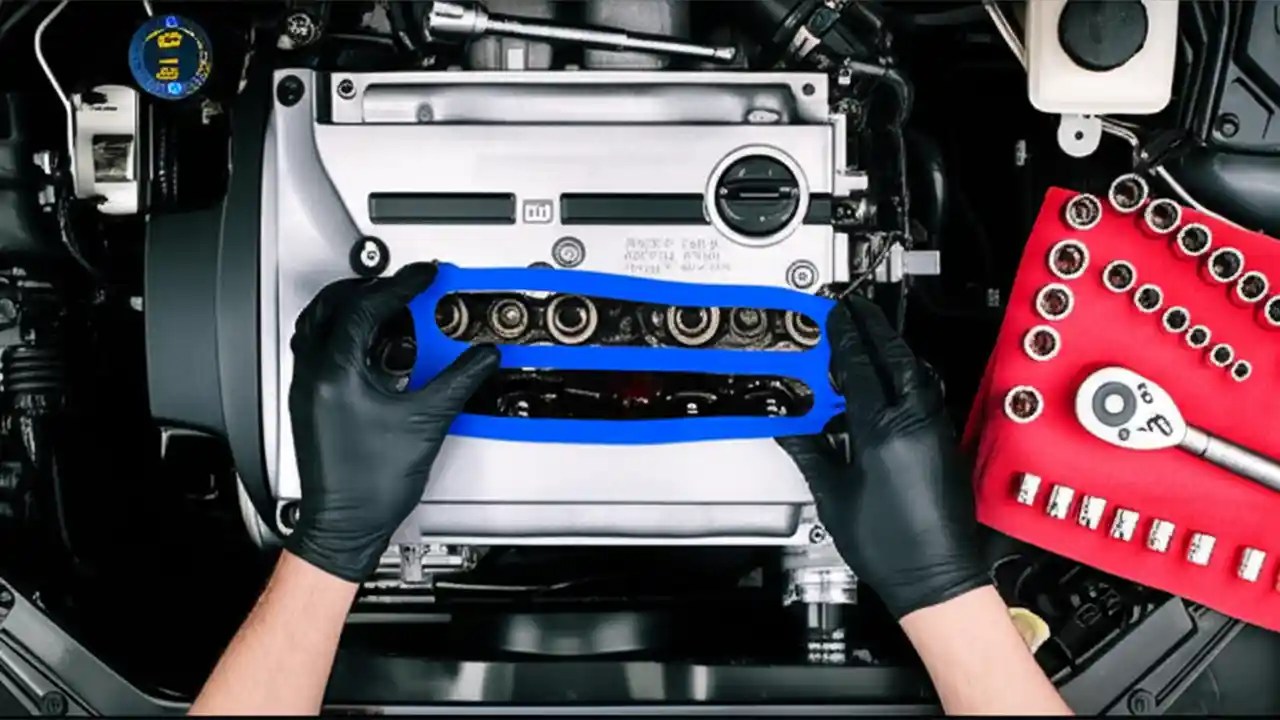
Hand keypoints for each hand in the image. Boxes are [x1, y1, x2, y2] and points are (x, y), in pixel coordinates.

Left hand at [286, 262, 498, 582]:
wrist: (344, 524)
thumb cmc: (371, 486)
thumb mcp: (427, 424)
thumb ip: (458, 381)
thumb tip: (480, 357)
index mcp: (337, 373)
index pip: (365, 308)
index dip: (400, 286)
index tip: (423, 277)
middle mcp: (314, 375)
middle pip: (333, 306)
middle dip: (371, 288)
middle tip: (404, 286)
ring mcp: (308, 388)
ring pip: (319, 326)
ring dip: (353, 309)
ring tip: (388, 308)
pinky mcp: (311, 402)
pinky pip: (321, 350)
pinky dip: (347, 336)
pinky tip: (375, 348)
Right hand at [778, 296, 987, 617]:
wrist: (935, 575)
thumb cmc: (890, 546)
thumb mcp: (834, 496)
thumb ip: (812, 453)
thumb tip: (792, 429)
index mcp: (881, 431)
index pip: (859, 367)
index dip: (845, 337)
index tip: (836, 316)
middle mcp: (915, 423)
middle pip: (895, 358)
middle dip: (874, 328)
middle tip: (857, 309)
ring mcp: (936, 430)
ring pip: (917, 373)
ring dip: (894, 350)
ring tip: (875, 336)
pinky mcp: (947, 443)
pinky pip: (928, 394)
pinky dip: (909, 376)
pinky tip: (896, 378)